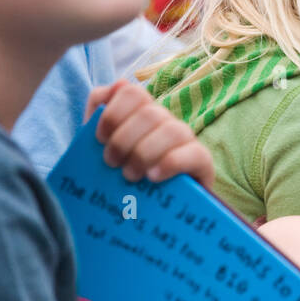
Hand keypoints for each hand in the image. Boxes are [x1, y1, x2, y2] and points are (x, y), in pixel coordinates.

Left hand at [85, 80, 214, 192]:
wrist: (149, 213)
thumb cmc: (122, 178)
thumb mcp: (102, 151)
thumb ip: (98, 118)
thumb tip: (112, 87)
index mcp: (142, 113)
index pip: (132, 92)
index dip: (113, 112)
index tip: (99, 139)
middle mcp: (166, 121)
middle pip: (149, 113)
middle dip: (124, 139)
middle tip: (111, 163)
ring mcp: (186, 140)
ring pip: (171, 130)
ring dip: (145, 153)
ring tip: (130, 176)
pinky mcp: (202, 162)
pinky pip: (194, 153)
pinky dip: (171, 163)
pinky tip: (153, 178)